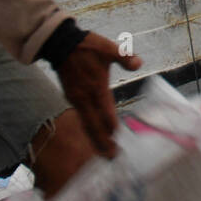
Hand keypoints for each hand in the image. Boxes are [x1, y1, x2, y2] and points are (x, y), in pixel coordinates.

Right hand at [54, 32, 142, 158]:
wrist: (61, 43)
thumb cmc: (87, 46)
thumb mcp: (109, 48)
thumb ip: (124, 57)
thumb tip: (139, 64)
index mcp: (96, 87)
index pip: (105, 112)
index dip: (111, 127)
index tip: (118, 140)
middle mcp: (85, 97)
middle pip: (94, 126)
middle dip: (103, 142)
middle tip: (112, 157)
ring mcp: (76, 99)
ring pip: (86, 124)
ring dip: (95, 139)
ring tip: (104, 153)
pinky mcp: (71, 97)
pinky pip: (81, 118)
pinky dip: (88, 129)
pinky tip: (94, 135)